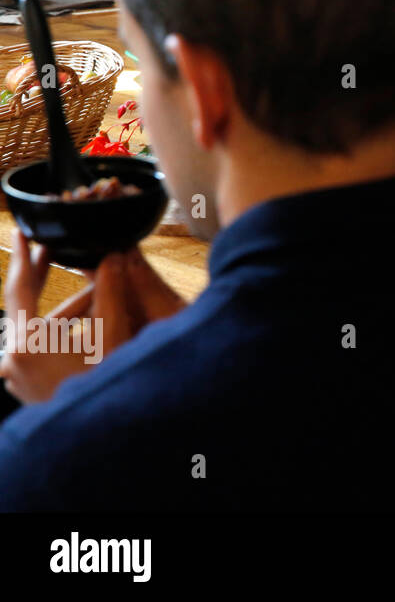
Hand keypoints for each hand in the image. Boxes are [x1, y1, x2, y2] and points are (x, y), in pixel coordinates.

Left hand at [0, 233, 185, 403]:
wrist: (100, 434)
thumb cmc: (105, 383)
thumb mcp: (112, 333)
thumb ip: (110, 291)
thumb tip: (111, 256)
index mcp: (25, 342)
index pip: (19, 288)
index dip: (25, 256)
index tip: (25, 231)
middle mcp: (11, 358)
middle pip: (27, 307)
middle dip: (46, 279)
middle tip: (53, 249)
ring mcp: (15, 374)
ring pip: (37, 328)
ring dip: (65, 311)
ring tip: (98, 296)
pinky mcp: (24, 385)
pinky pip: (37, 347)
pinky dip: (58, 332)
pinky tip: (88, 325)